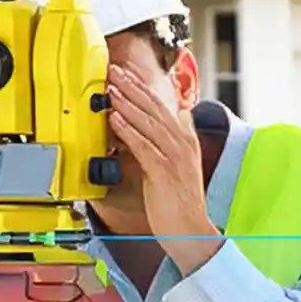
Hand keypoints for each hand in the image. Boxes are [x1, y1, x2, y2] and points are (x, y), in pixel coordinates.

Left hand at [107, 65, 222, 273]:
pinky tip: (115, 119)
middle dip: (132, 87)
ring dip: (128, 103)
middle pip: (154, 108)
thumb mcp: (172, 164)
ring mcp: (174, 157)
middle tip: (114, 71)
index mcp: (184, 139)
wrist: (189, 231)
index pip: (161, 105)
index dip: (141, 88)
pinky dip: (129, 131)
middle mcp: (182, 143)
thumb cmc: (177, 201)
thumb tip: (152, 122)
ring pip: (149, 122)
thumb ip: (164, 141)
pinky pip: (144, 146)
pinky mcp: (164, 172)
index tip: (124, 74)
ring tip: (111, 89)